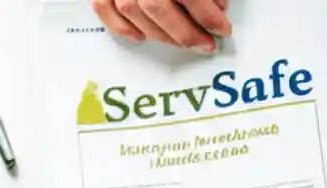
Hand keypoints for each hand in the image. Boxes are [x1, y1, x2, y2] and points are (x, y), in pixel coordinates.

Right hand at [92, 0, 230, 51]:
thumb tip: (218, 5)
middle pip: (157, 6)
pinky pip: (103, 6)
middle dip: (185, 33)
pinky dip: (121, 26)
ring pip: (132, 10)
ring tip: (180, 41)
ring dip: (160, 34)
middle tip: (204, 42)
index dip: (208, 16)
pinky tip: (142, 35)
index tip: (222, 28)